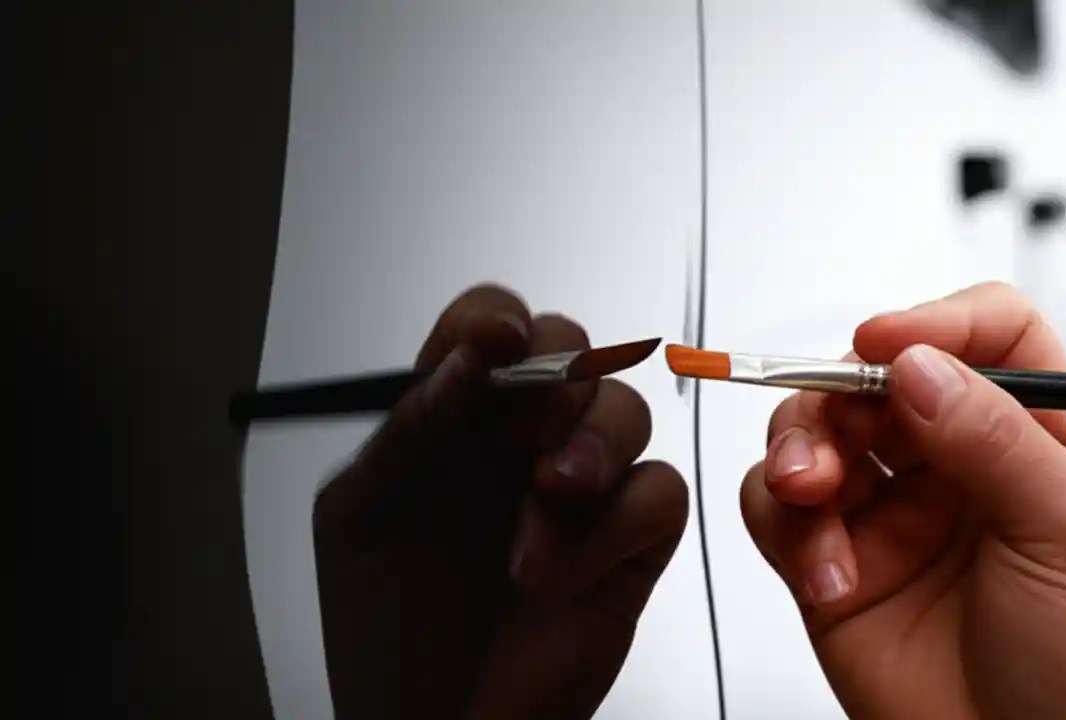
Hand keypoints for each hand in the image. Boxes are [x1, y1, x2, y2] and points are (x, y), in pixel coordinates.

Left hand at [313, 285, 687, 718]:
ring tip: (546, 499)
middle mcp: (519, 441)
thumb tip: (464, 361)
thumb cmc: (386, 630)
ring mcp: (581, 491)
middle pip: (573, 351)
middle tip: (521, 435)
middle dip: (556, 382)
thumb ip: (408, 432)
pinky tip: (561, 572)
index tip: (496, 340)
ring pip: (626, 410)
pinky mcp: (630, 543)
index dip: (498, 320)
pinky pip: (660, 492)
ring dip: (591, 448)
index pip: (487, 330)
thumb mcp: (361, 518)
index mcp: (453, 419)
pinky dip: (616, 524)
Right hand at [741, 282, 1065, 718]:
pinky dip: (786, 529)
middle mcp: (957, 462)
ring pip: (815, 430)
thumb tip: (918, 364)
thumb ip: (996, 438)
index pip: (989, 336)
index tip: (885, 343)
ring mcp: (891, 509)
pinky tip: (826, 578)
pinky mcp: (832, 558)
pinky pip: (777, 508)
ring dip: (798, 451)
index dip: (936, 323)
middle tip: (829, 438)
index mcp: (1038, 438)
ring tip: (810, 497)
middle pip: (878, 376)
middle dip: (838, 396)